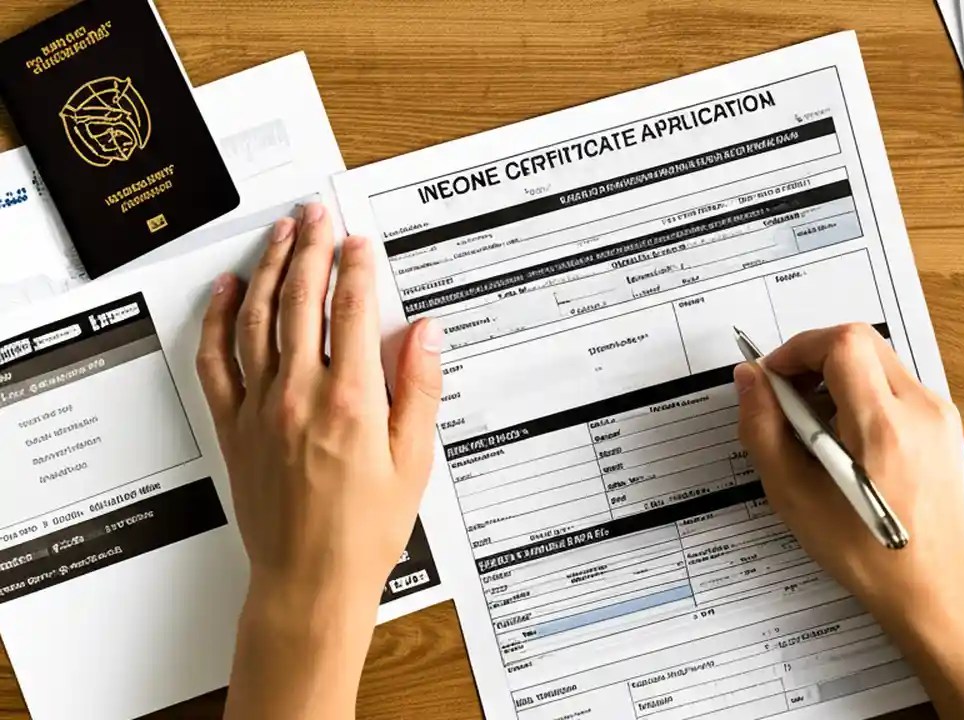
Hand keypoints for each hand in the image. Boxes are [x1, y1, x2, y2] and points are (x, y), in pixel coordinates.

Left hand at [197, 203, 442, 719]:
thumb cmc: (364, 530)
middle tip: (317, 214)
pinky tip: (228, 291)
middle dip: (311, 247)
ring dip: (269, 268)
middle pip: (301, 299)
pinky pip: (217, 360)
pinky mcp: (235, 426)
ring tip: (280, 234)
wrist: (309, 579)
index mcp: (351, 401)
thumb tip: (423, 333)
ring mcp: (260, 407)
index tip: (360, 242)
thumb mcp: (413, 460)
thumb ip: (418, 389)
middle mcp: (299, 394)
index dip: (356, 267)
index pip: (351, 310)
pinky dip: (220, 320)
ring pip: (258, 318)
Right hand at [734, 323, 963, 622]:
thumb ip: (763, 428)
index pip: (842, 344)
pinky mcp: (942, 424)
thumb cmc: (868, 553)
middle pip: (860, 341)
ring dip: (837, 376)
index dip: (799, 349)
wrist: (933, 585)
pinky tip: (845, 440)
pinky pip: (894, 385)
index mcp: (883, 425)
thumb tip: (750, 380)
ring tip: (815, 427)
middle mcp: (919, 409)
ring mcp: (937, 414)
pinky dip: (861, 394)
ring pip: (877, 360)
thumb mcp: (794, 494)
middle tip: (789, 397)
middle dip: (814, 358)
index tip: (774, 378)